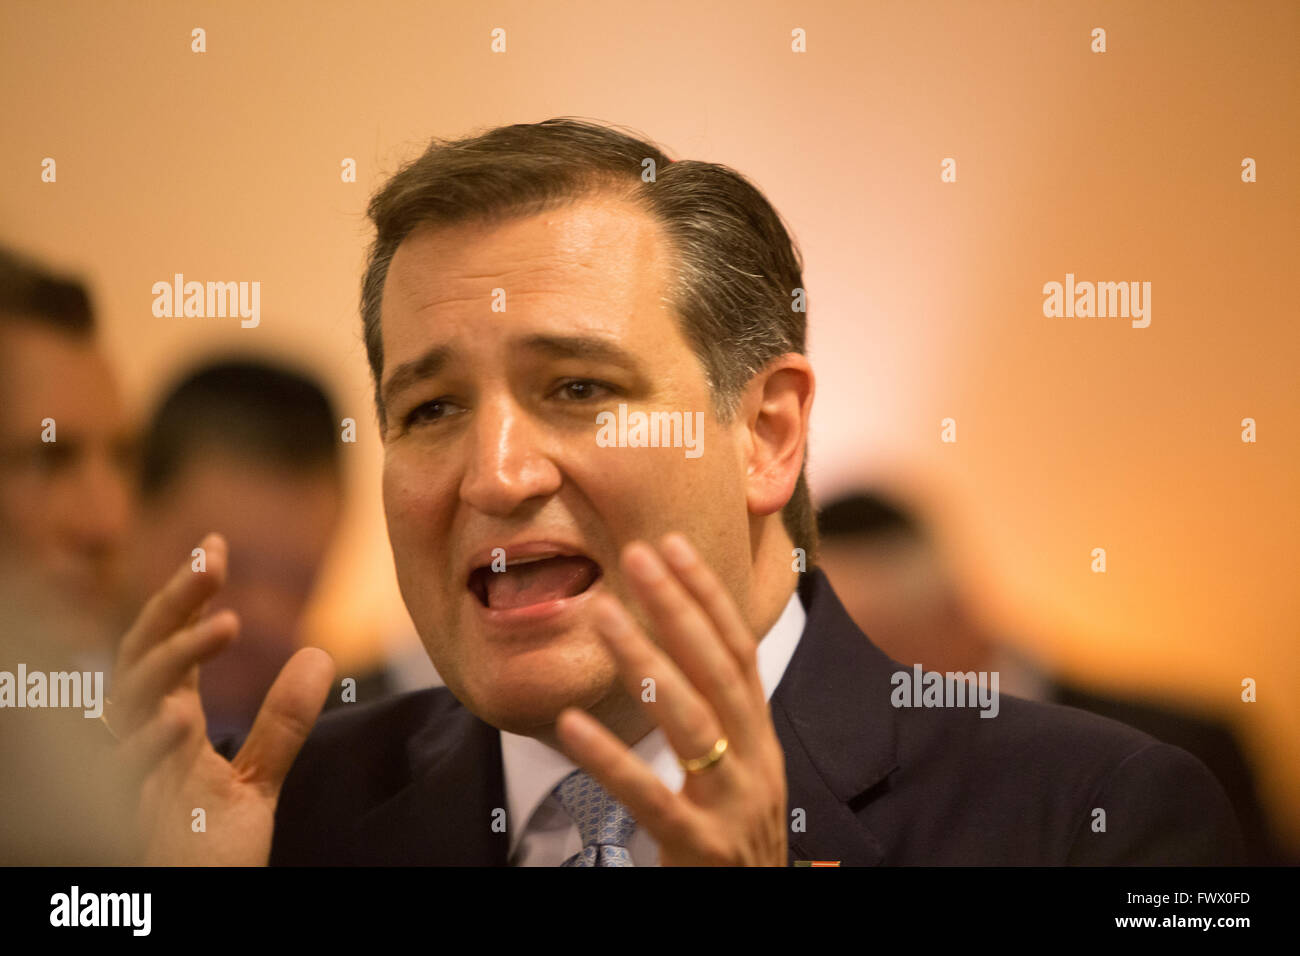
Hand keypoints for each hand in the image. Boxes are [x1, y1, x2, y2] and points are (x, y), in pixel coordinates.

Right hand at [109, 533, 333, 863]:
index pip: (171, 643)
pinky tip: (179, 721)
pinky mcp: (121, 815)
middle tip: (212, 557)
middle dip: (173, 602)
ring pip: (130, 698)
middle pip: (144, 651)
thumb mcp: (254, 783)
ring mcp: (128, 772)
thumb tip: (319, 656)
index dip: (188, 595)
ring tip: (227, 623)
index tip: (216, 545)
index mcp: (168, 722)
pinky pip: (124, 772)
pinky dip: (146, 744)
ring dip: (174, 658)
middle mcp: (141, 736)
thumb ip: (281, 724)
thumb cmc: (206, 855)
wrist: (190, 907)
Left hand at [555, 534, 787, 865]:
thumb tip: (697, 659)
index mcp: (762, 740)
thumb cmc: (735, 843)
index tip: (672, 544)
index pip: (739, 651)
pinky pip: (649, 797)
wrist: (756, 918)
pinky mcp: (701, 848)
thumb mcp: (741, 776)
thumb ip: (724, 725)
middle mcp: (757, 763)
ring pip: (691, 720)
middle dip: (678, 606)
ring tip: (602, 613)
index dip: (709, 596)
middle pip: (717, 669)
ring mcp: (733, 805)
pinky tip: (572, 723)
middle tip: (636, 553)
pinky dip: (610, 758)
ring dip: (645, 661)